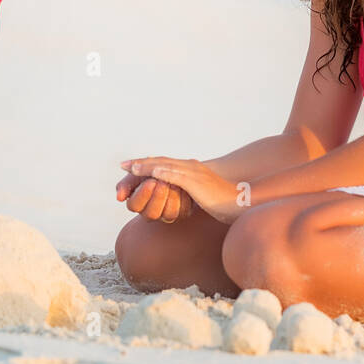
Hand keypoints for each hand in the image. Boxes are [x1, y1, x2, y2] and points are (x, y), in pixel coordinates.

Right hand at [116, 172, 192, 222]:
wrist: (174, 168)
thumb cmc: (152, 171)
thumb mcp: (138, 173)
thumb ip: (126, 183)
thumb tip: (120, 197)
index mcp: (137, 203)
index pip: (134, 205)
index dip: (142, 194)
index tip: (151, 181)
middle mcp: (151, 212)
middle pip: (151, 214)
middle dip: (158, 197)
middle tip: (163, 182)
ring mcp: (166, 214)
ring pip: (168, 214)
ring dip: (172, 196)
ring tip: (175, 182)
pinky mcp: (182, 213)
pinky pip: (183, 211)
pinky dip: (184, 197)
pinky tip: (184, 186)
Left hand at [120, 157, 245, 224]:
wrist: (240, 202)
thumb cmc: (223, 202)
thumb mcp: (203, 194)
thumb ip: (191, 191)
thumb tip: (180, 196)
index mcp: (191, 170)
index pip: (165, 164)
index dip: (148, 165)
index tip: (132, 167)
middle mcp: (191, 167)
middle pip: (161, 161)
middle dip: (142, 163)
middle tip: (124, 165)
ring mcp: (193, 173)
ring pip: (166, 166)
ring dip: (147, 165)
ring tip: (131, 167)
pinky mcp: (196, 181)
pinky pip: (176, 176)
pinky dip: (163, 172)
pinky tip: (151, 173)